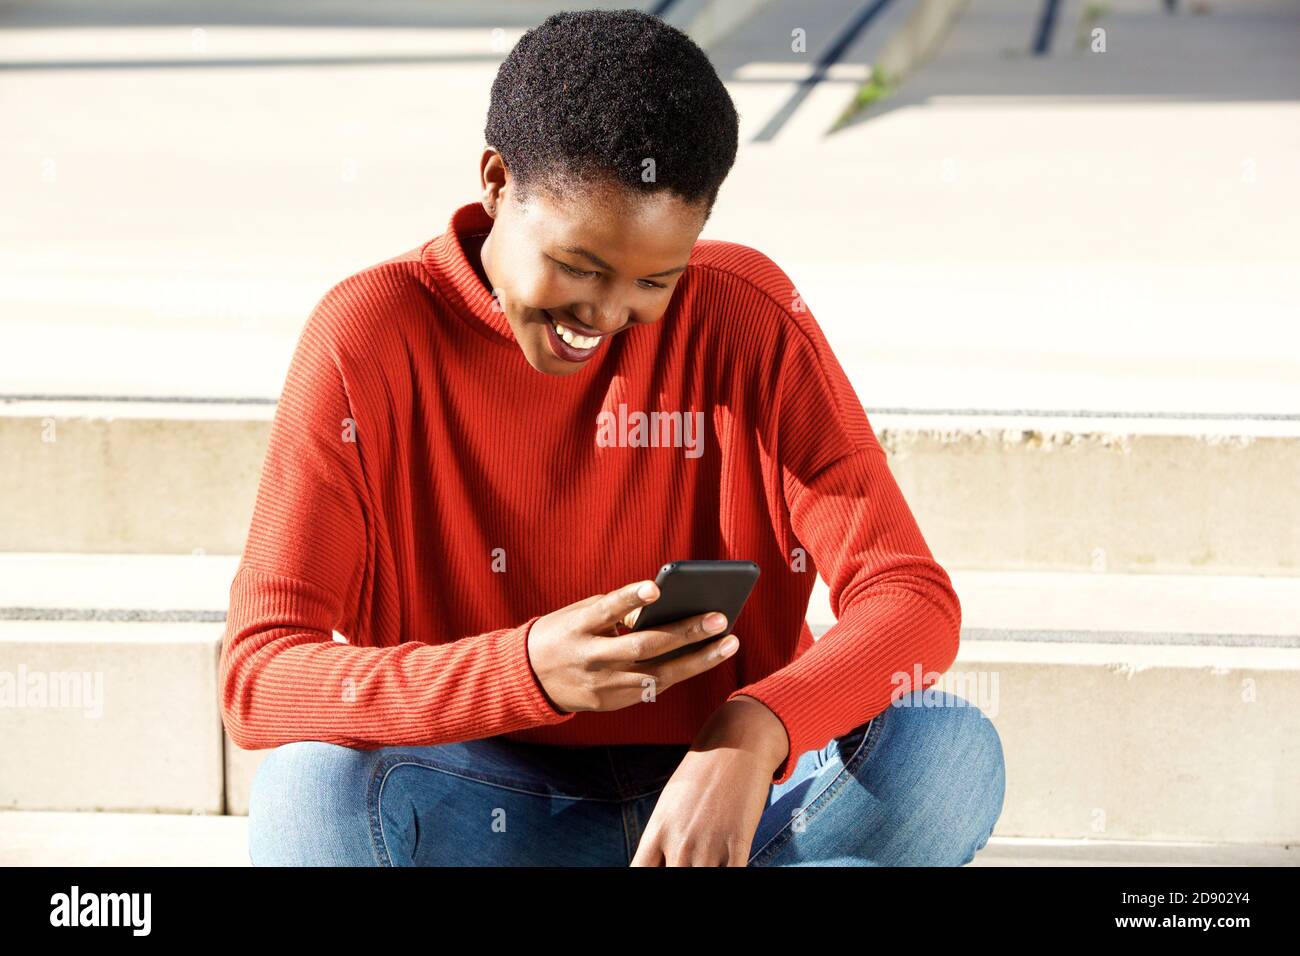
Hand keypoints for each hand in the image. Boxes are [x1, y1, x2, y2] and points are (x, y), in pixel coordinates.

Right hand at [526, 579, 739, 713]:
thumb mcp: (580, 614)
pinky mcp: (610, 703)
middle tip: (720, 618)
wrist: (529, 678)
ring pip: (657, 675)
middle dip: (685, 633)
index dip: (629, 599)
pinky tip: (703, 659)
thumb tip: (664, 610)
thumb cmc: (564, 633)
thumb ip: (616, 612)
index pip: (606, 610)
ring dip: (697, 660)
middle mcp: (591, 658)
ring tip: (728, 643)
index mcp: (578, 627)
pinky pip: (651, 688)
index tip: (656, 587)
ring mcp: (602, 685)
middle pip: (643, 647)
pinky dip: (678, 673)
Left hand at [630, 697, 787, 866]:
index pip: (639, 874)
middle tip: (690, 863)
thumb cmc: (701, 773)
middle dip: (681, 872)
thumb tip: (660, 862)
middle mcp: (678, 843)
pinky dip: (728, 873)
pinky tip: (728, 863)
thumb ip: (663, 837)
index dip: (648, 879)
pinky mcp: (737, 845)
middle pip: (671, 880)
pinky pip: (732, 876)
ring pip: (701, 881)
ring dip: (705, 872)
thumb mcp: (670, 803)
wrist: (735, 744)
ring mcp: (708, 846)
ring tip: (711, 861)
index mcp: (658, 830)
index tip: (664, 867)